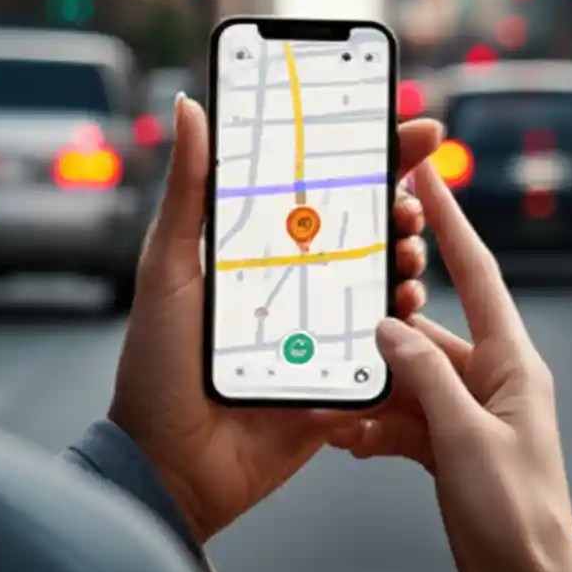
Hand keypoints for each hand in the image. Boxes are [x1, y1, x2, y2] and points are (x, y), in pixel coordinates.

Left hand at [108, 94, 441, 542]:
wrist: (170, 464)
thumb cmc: (156, 367)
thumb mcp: (168, 267)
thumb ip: (189, 189)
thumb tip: (189, 107)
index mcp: (259, 251)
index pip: (321, 191)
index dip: (372, 157)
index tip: (414, 130)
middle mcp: (297, 285)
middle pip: (365, 232)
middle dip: (398, 210)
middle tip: (407, 205)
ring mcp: (322, 332)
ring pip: (382, 283)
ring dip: (404, 261)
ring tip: (405, 255)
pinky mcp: (340, 378)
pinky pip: (386, 346)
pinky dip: (402, 323)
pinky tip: (402, 306)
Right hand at [324, 164, 571, 571]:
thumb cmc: (517, 515)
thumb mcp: (464, 438)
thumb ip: (424, 377)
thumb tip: (390, 327)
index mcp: (513, 364)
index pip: (480, 273)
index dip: (452, 220)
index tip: (427, 174)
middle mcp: (493, 380)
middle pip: (427, 334)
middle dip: (380, 338)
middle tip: (340, 324)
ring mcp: (470, 413)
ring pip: (408, 380)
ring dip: (371, 395)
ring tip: (337, 412)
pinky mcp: (451, 445)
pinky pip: (405, 418)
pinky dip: (376, 427)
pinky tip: (351, 441)